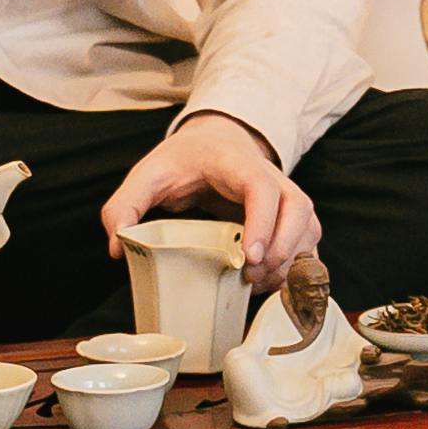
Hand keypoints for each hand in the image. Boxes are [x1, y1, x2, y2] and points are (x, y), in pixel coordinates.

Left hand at [105, 109, 315, 285]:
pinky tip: (265, 284)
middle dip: (282, 249)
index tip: (247, 257)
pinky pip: (308, 245)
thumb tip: (118, 246)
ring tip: (254, 284)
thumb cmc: (183, 161)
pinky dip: (294, 268)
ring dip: (289, 262)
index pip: (263, 188)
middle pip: (299, 210)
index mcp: (238, 164)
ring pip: (309, 229)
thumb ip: (125, 204)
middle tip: (251, 275)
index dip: (262, 223)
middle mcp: (272, 178)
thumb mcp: (147, 174)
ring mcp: (286, 199)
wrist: (213, 143)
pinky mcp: (291, 220)